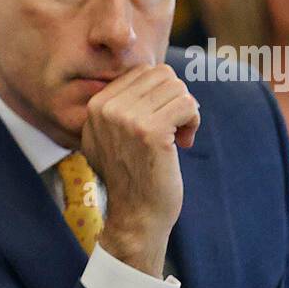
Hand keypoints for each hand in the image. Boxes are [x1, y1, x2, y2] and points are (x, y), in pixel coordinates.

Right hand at [81, 64, 200, 276]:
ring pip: (177, 88)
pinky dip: (193, 122)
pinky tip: (183, 142)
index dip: (160, 94)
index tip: (159, 122)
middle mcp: (106, 109)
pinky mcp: (150, 132)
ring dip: (186, 112)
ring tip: (177, 137)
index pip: (143, 72)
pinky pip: (187, 104)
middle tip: (173, 129)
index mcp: (95, 105)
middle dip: (175, 99)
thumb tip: (150, 72)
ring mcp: (126, 119)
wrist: (136, 215)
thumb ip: (120, 106)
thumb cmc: (132, 175)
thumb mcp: (110, 136)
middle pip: (162, 75)